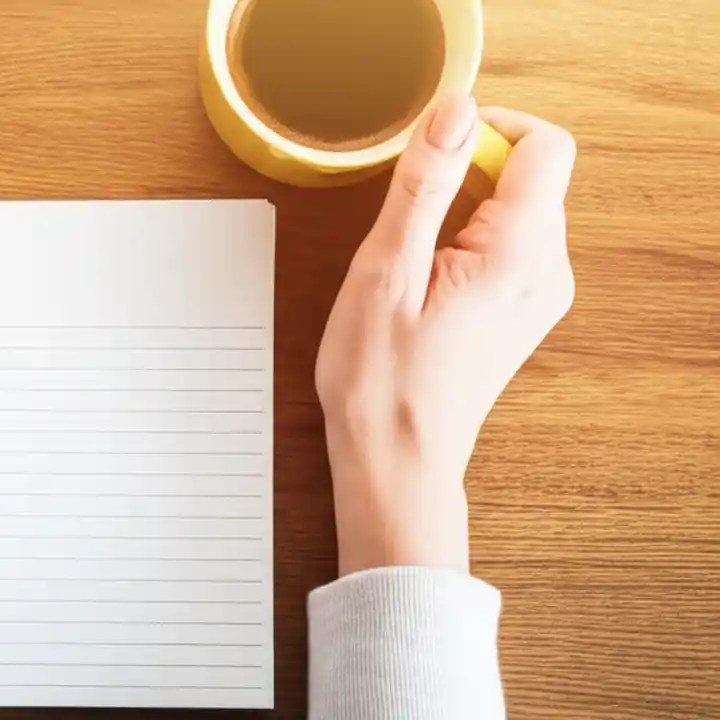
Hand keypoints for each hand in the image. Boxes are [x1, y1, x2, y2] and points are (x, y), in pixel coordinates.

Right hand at [315, 96, 576, 574]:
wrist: (396, 460)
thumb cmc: (381, 379)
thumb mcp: (385, 269)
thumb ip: (425, 183)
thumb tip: (455, 110)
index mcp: (520, 256)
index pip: (544, 145)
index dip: (488, 130)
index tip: (433, 155)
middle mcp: (548, 271)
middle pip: (530, 174)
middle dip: (467, 173)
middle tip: (406, 223)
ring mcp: (541, 293)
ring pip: (517, 207)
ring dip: (463, 209)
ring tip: (411, 261)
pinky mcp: (524, 308)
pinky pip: (509, 243)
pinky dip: (467, 239)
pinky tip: (425, 280)